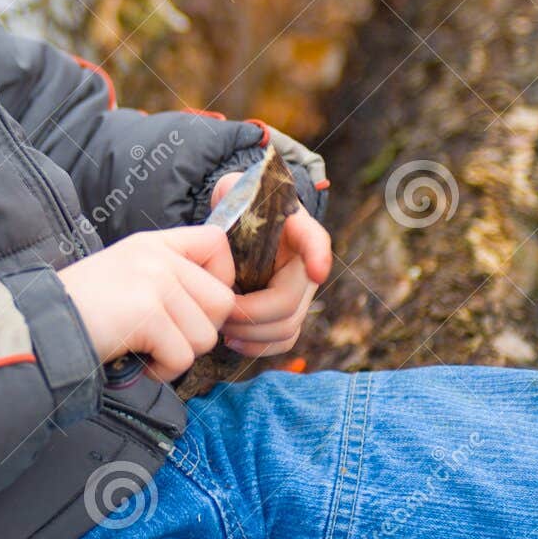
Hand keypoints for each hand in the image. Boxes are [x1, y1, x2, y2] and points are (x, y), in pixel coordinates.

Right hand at [57, 227, 235, 382]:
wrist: (40, 327)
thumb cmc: (83, 309)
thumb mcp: (127, 274)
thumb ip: (168, 277)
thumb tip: (222, 306)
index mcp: (154, 244)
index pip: (217, 243)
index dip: (222, 278)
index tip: (199, 304)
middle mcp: (157, 257)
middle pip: (222, 300)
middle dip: (200, 330)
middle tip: (167, 338)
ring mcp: (154, 283)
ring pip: (206, 335)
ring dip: (179, 354)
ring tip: (146, 349)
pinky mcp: (148, 314)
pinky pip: (183, 356)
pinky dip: (163, 371)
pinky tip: (139, 361)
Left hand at [209, 176, 332, 356]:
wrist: (239, 223)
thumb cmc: (235, 207)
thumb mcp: (233, 192)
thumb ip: (232, 196)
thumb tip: (224, 213)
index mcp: (295, 228)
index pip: (315, 239)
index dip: (319, 256)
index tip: (317, 271)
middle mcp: (305, 264)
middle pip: (290, 301)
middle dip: (251, 314)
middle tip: (219, 311)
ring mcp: (300, 293)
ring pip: (287, 327)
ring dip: (251, 334)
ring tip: (220, 325)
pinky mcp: (287, 314)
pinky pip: (282, 341)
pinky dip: (257, 347)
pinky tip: (231, 340)